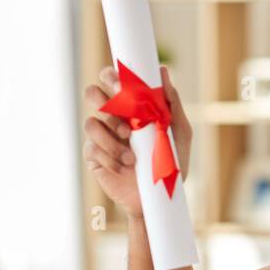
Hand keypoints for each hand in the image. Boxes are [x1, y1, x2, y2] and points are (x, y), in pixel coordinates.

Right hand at [82, 65, 191, 216]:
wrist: (159, 198)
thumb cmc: (170, 163)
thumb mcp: (178, 132)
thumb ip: (171, 102)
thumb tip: (162, 70)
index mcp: (131, 106)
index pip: (113, 80)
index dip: (112, 76)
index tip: (123, 84)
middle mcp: (112, 117)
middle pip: (92, 93)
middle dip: (103, 100)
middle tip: (122, 113)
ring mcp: (101, 136)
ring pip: (91, 123)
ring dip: (112, 139)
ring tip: (132, 155)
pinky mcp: (94, 156)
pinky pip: (92, 148)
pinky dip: (111, 158)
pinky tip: (125, 167)